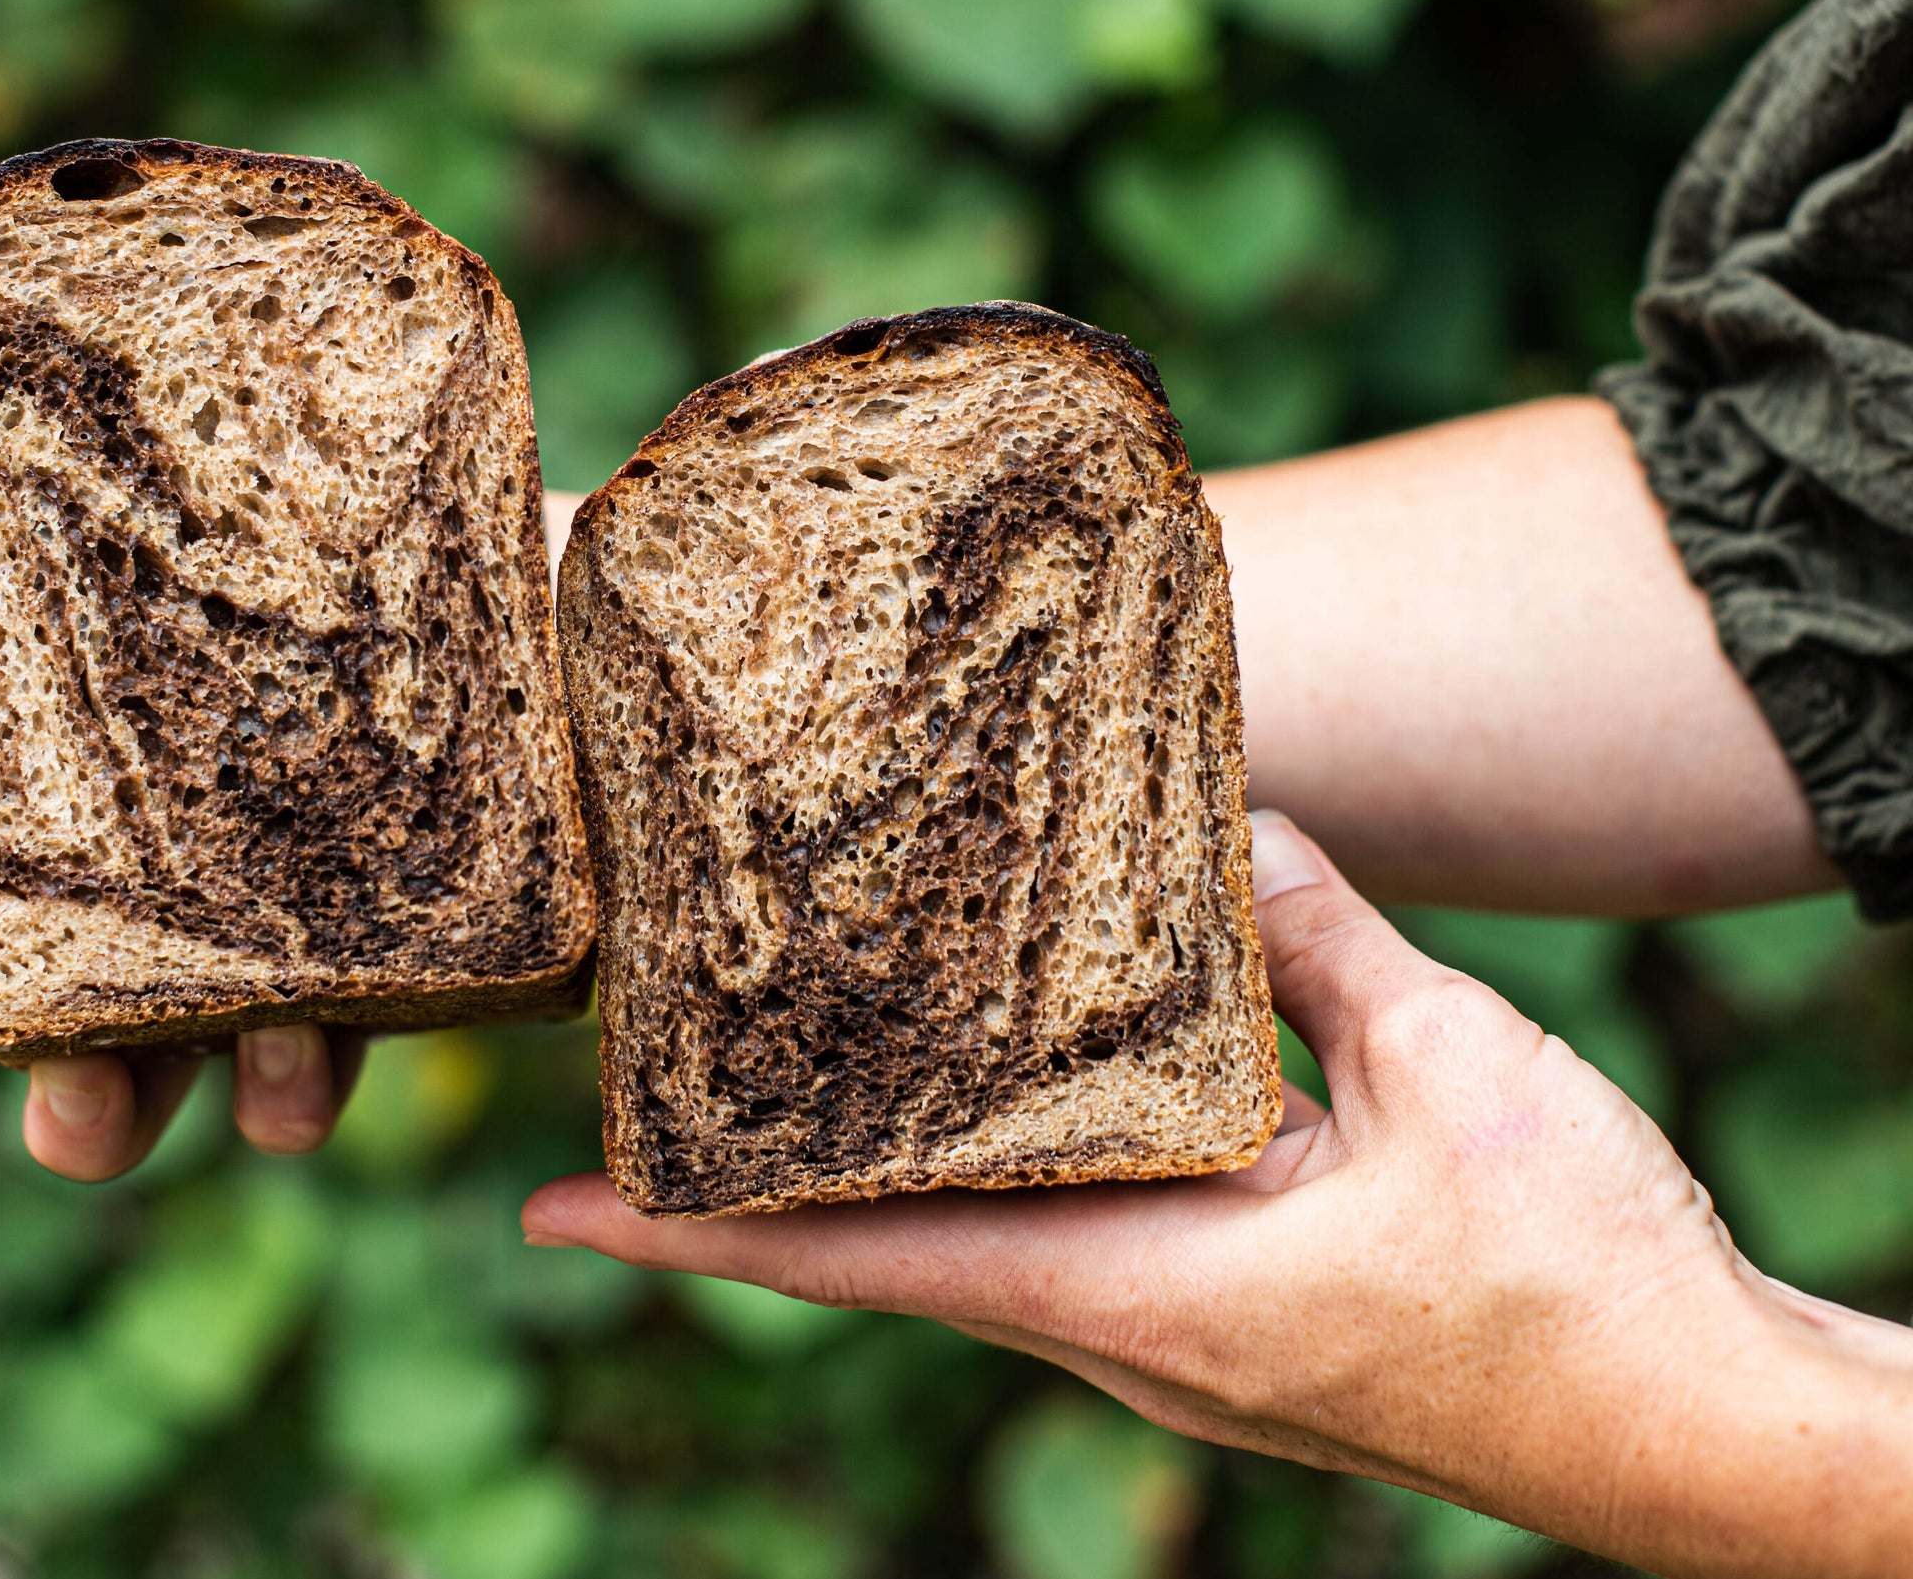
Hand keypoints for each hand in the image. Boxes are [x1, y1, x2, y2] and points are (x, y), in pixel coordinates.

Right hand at [0, 493, 592, 1181]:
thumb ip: (197, 531)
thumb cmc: (489, 544)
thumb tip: (55, 514)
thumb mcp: (343, 504)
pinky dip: (275, 1089)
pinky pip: (303, 1059)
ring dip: (85, 1088)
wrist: (671, 642)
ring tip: (84, 1123)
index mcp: (128, 672)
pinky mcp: (395, 966)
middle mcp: (183, 798)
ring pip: (130, 1027)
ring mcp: (281, 897)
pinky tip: (286, 1088)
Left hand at [524, 814, 1912, 1577]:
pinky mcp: (1225, 1329)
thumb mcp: (1452, 1076)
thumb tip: (1228, 820)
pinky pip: (1060, 1245)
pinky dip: (985, 1176)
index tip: (551, 1211)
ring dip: (861, 1177)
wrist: (1704, 1436)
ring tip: (766, 1077)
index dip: (697, 1233)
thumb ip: (1320, 942)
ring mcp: (1170, 1346)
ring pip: (966, 1250)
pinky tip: (980, 1100)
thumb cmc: (1584, 1284)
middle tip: (636, 1085)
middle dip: (751, 1184)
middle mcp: (1124, 1335)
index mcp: (1140, 1291)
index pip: (863, 1260)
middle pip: (884, 1254)